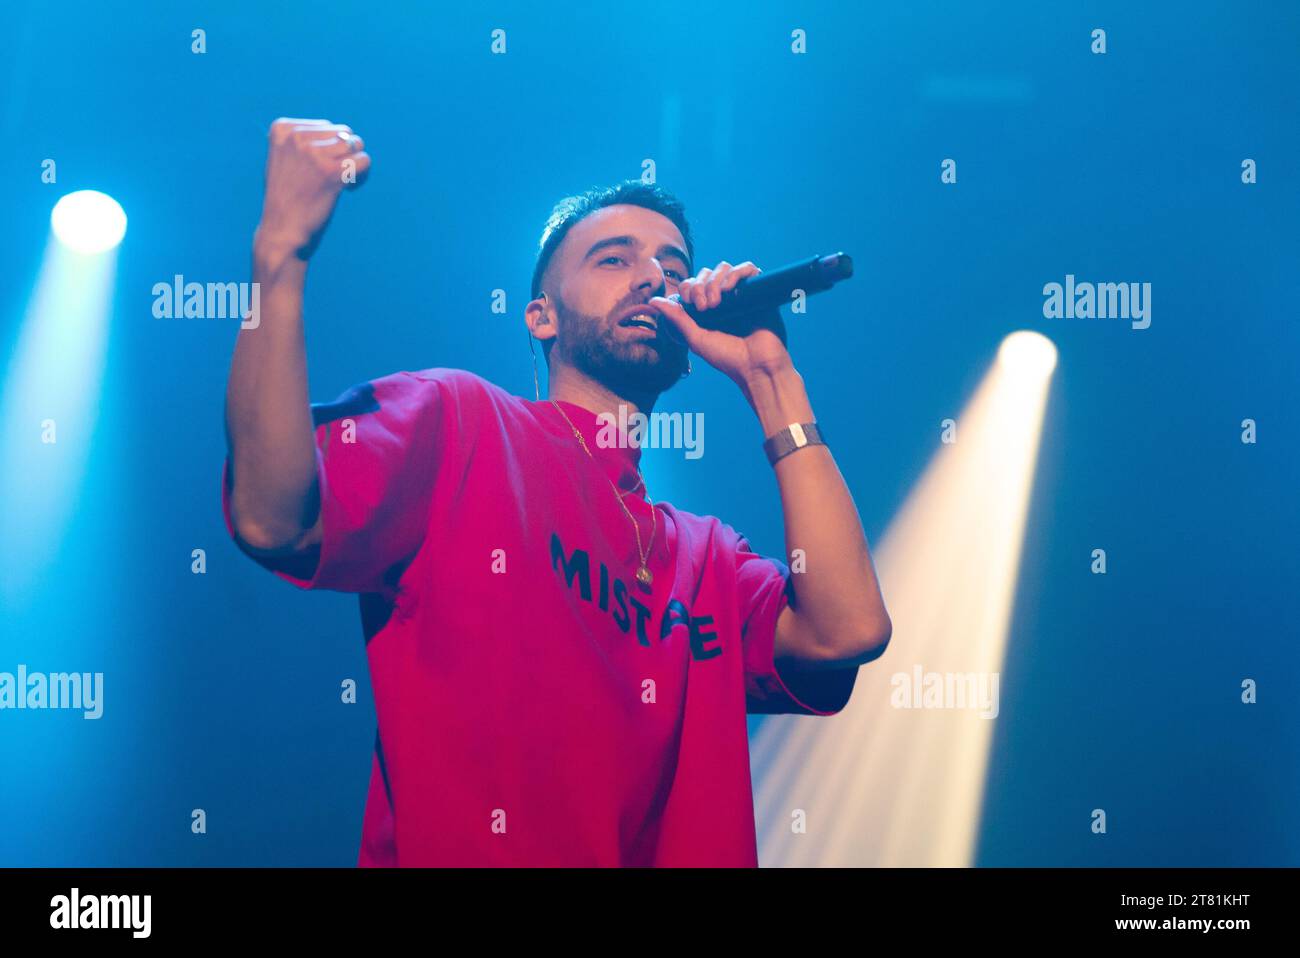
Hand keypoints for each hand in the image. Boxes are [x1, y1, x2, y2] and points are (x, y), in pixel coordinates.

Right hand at [255, 118, 370, 260]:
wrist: (282, 232)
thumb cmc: (288, 199)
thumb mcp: (286, 160)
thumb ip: (307, 142)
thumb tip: (346, 134)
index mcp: (282, 129)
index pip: (327, 127)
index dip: (332, 149)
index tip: (320, 169)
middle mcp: (296, 137)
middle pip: (344, 134)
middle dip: (345, 155)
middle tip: (333, 179)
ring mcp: (313, 153)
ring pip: (356, 145)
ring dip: (355, 165)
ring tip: (341, 183)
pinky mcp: (330, 172)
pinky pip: (364, 161)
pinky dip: (363, 176)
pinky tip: (348, 189)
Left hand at [650, 261, 791, 384]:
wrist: (757, 366)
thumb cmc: (727, 357)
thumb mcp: (695, 338)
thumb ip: (676, 318)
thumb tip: (653, 301)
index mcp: (708, 309)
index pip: (692, 284)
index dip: (688, 288)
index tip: (691, 305)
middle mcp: (724, 299)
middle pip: (706, 273)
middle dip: (700, 286)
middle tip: (704, 307)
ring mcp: (741, 294)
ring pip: (723, 268)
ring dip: (715, 281)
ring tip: (718, 303)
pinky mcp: (758, 291)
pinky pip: (747, 269)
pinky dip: (736, 273)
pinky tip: (730, 289)